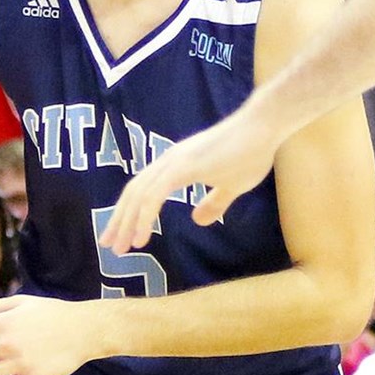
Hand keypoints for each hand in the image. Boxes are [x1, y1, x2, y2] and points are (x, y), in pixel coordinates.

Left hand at [99, 111, 283, 252]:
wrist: (263, 127)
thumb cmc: (251, 153)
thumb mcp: (231, 186)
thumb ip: (214, 202)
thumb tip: (197, 220)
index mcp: (176, 165)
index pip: (144, 190)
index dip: (130, 211)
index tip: (121, 235)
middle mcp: (169, 161)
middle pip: (134, 192)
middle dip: (120, 220)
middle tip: (110, 246)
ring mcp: (174, 162)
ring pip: (139, 195)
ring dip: (127, 223)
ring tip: (121, 248)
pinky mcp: (184, 166)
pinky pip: (155, 195)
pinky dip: (144, 217)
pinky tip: (141, 237)